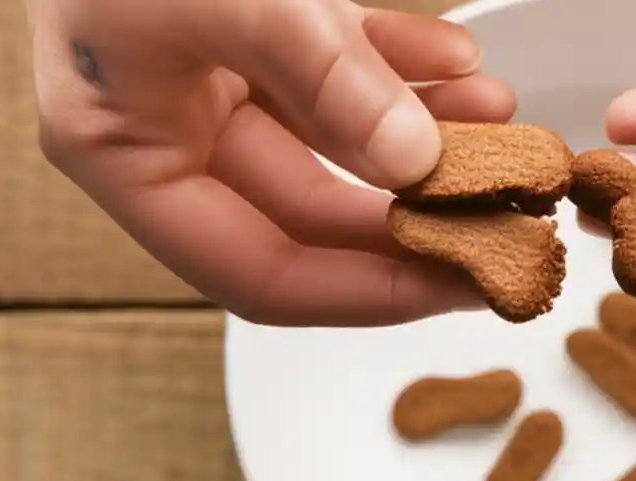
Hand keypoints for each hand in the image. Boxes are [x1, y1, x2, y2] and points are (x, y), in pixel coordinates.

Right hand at [29, 0, 515, 324]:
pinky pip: (340, 71)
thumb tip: (418, 161)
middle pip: (316, 217)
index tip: (464, 285)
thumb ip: (320, 77)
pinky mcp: (255, 31)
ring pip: (340, 143)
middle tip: (508, 216)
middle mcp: (171, 132)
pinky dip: (401, 68)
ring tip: (502, 121)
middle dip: (420, 212)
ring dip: (425, 136)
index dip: (370, 294)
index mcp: (127, 158)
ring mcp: (215, 80)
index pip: (262, 274)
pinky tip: (462, 65)